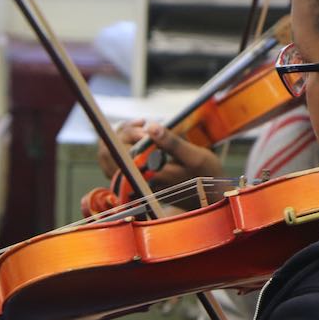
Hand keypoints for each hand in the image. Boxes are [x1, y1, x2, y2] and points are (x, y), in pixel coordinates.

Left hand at [96, 120, 224, 186]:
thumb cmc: (205, 176)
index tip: (142, 124)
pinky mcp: (136, 179)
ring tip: (142, 126)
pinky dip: (124, 143)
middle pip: (109, 155)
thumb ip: (171, 143)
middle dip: (122, 132)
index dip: (125, 134)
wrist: (209, 196)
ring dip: (122, 137)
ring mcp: (134, 182)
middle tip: (144, 123)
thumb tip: (151, 127)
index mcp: (149, 177)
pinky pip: (118, 160)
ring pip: (110, 157)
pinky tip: (141, 134)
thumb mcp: (195, 156)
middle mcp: (137, 183)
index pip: (119, 154)